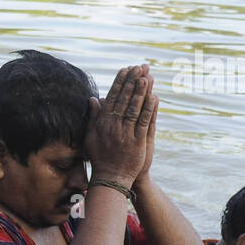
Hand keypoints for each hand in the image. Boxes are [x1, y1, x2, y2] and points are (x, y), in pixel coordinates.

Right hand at [84, 64, 155, 186]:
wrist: (110, 177)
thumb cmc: (99, 156)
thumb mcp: (91, 136)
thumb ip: (93, 117)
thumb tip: (94, 98)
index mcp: (102, 123)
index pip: (112, 98)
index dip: (119, 82)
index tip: (125, 70)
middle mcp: (113, 126)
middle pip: (124, 100)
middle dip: (132, 82)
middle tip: (139, 67)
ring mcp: (126, 133)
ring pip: (134, 108)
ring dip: (141, 92)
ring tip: (147, 77)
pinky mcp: (138, 141)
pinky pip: (144, 122)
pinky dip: (149, 109)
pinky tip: (154, 98)